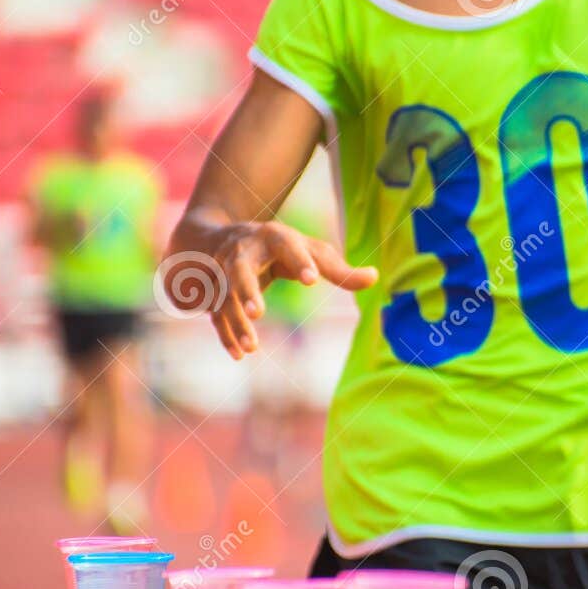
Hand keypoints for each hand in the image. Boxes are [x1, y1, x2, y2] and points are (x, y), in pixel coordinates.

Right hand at [199, 222, 376, 359]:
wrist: (224, 233)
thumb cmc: (282, 248)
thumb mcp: (310, 252)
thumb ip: (338, 269)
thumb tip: (375, 277)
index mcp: (273, 237)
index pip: (287, 246)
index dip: (300, 261)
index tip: (312, 279)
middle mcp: (243, 251)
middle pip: (240, 270)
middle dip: (246, 290)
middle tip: (257, 313)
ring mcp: (222, 270)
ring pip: (224, 296)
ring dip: (235, 321)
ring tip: (251, 347)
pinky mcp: (212, 289)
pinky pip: (214, 313)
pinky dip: (225, 333)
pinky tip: (239, 355)